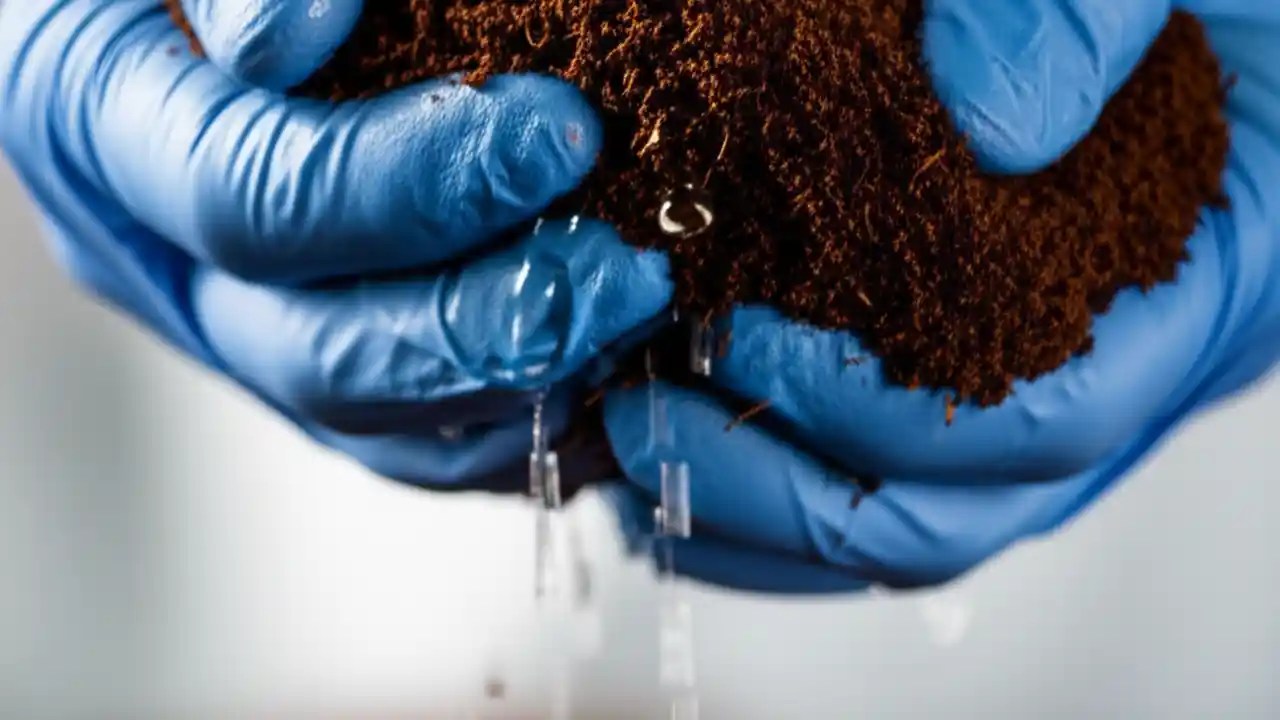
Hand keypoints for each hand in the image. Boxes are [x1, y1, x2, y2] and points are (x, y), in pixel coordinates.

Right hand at [1, 0, 670, 487]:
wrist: (170, 13)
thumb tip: (291, 36)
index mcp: (97, 128)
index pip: (253, 198)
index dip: (414, 186)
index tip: (556, 132)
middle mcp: (160, 263)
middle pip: (319, 353)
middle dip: (489, 323)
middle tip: (622, 273)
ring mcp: (235, 331)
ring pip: (374, 426)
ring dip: (520, 391)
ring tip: (633, 323)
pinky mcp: (310, 365)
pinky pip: (413, 441)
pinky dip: (519, 426)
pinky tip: (607, 382)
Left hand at [604, 0, 1279, 586]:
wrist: (1174, 1)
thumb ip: (1079, 15)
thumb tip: (983, 125)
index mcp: (1209, 284)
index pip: (1049, 412)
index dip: (880, 402)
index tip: (743, 337)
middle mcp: (1134, 371)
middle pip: (960, 508)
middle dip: (789, 490)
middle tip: (647, 420)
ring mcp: (1055, 391)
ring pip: (911, 521)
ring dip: (762, 507)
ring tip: (635, 437)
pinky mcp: (986, 379)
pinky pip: (887, 488)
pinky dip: (776, 487)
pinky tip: (683, 436)